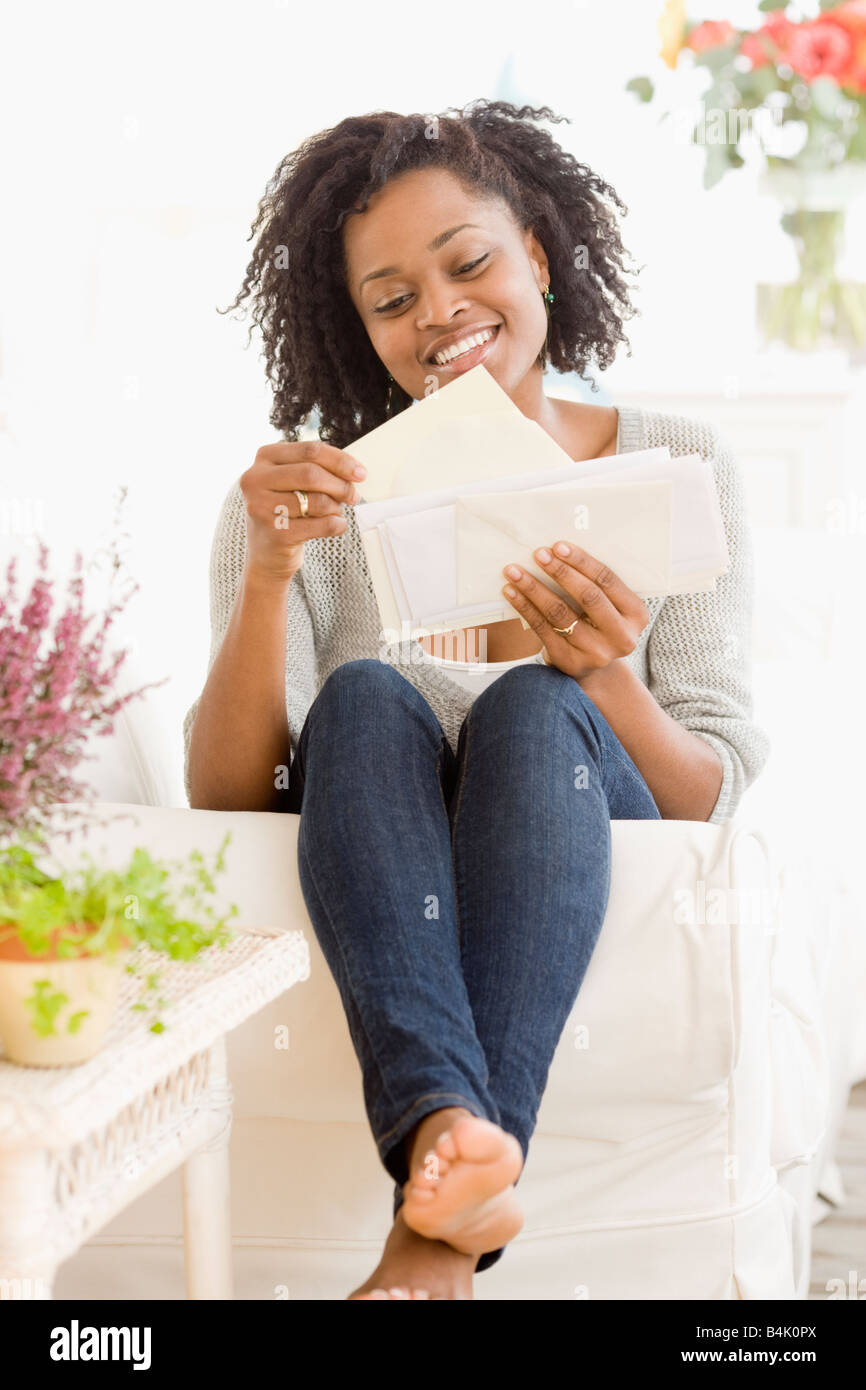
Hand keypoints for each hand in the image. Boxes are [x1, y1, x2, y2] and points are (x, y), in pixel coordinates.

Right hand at [240, 440, 365, 583]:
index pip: (310, 450)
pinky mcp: (275, 533)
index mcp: (265, 457)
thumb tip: (354, 471)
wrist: (266, 551)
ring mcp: (262, 507)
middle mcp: (256, 479)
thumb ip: (317, 469)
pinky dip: (336, 525)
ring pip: (318, 501)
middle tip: (353, 496)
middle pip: (312, 473)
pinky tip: (336, 525)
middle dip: (340, 485)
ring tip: (335, 512)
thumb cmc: (286, 509)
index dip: (340, 461)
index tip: (360, 473)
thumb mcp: (293, 481)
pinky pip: (321, 525)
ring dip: (336, 507)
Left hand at [501, 541, 650, 680]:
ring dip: (534, 588)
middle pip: (587, 596)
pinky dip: (524, 607)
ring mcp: (595, 652)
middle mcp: (621, 636)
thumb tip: (560, 550)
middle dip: (560, 572)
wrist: (594, 670)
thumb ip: (597, 585)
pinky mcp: (569, 660)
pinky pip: (542, 628)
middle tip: (538, 554)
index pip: (607, 581)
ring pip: (560, 613)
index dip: (582, 562)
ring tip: (515, 571)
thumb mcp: (611, 608)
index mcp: (636, 614)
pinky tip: (511, 592)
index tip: (559, 546)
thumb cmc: (599, 625)